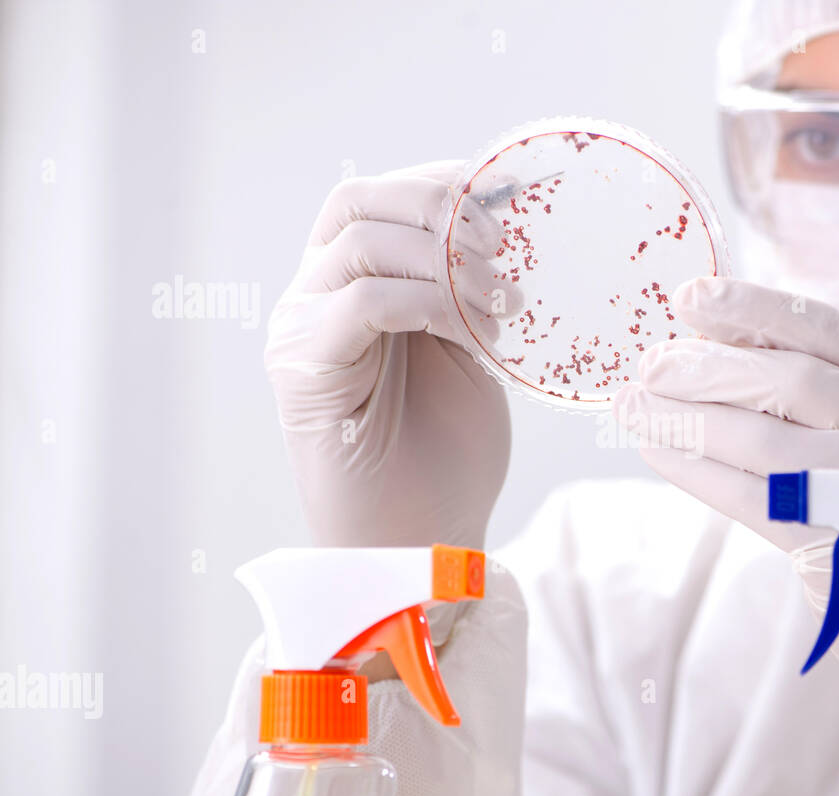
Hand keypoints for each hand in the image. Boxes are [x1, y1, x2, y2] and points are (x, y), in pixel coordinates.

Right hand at [263, 161, 510, 548]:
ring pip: (360, 244)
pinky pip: (361, 302)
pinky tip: (474, 334)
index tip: (509, 201)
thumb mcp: (471, 351)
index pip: (377, 197)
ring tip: (503, 302)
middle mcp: (315, 296)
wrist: (425, 540)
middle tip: (505, 246)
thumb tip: (504, 222)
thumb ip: (466, 289)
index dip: (439, 182)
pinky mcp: (303, 368)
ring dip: (445, 261)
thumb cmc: (449, 454)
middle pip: (357, 202)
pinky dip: (428, 304)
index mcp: (352, 285)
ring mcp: (301, 329)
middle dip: (439, 208)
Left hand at [614, 277, 838, 711]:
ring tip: (635, 404)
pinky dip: (698, 472)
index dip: (753, 310)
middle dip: (709, 370)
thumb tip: (713, 336)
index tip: (690, 299)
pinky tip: (658, 452)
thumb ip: (829, 380)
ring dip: (689, 421)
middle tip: (650, 364)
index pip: (831, 332)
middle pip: (792, 385)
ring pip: (765, 444)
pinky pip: (753, 501)